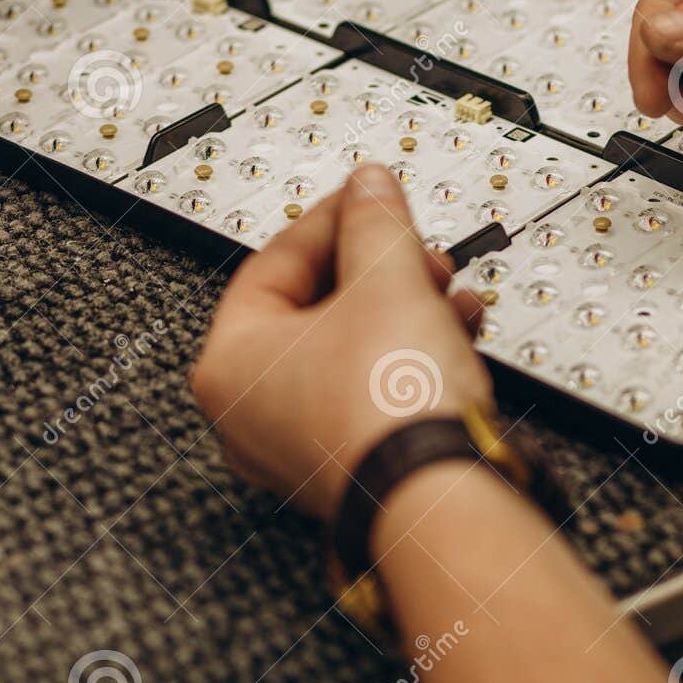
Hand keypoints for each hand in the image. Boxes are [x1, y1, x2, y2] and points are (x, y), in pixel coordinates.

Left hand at [190, 165, 492, 521]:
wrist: (440, 494)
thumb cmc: (389, 407)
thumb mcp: (386, 279)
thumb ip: (375, 221)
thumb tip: (369, 188)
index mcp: (229, 363)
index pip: (275, 262)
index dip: (332, 219)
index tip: (369, 198)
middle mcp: (251, 414)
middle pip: (315, 308)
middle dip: (379, 268)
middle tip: (414, 247)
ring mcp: (301, 448)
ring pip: (351, 352)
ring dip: (405, 308)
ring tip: (446, 290)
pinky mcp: (351, 468)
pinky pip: (373, 392)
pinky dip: (411, 356)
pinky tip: (454, 333)